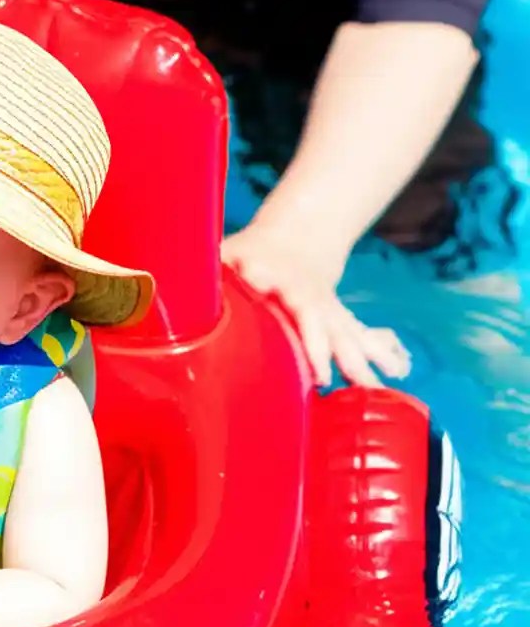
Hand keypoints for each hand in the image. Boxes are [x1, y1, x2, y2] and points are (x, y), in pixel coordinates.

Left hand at [221, 220, 410, 387]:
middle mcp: (316, 302)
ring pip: (353, 338)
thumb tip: (230, 277)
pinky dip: (384, 352)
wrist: (292, 238)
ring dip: (371, 360)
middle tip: (358, 388)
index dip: (315, 345)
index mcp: (290, 287)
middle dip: (345, 361)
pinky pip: (365, 338)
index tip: (321, 374)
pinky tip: (401, 369)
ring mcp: (332, 312)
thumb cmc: (249, 253)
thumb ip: (225, 267)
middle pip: (334, 333)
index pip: (306, 315)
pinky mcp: (340, 320)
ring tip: (387, 384)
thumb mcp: (232, 255)